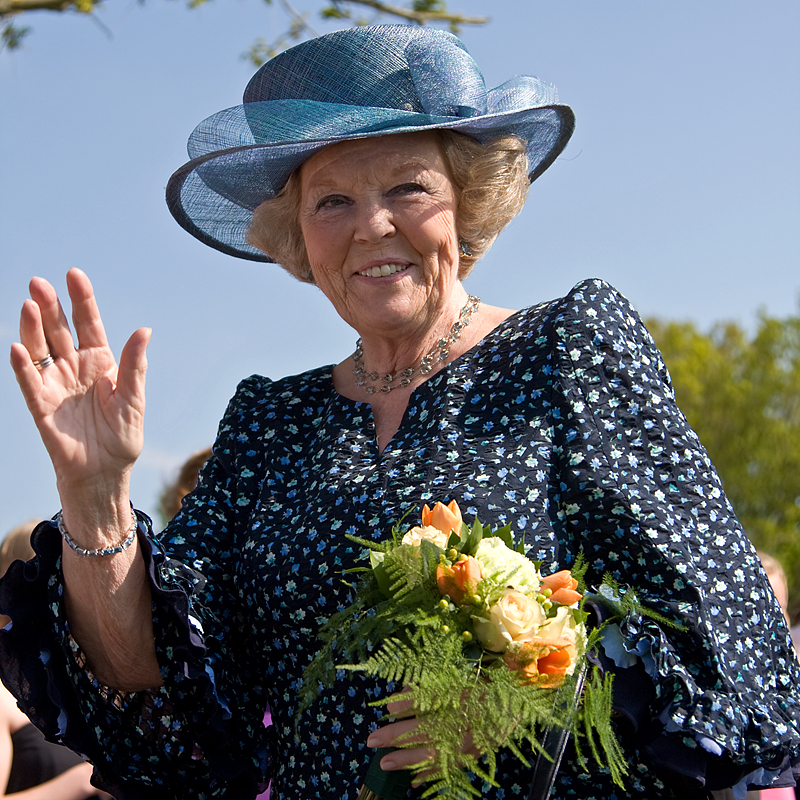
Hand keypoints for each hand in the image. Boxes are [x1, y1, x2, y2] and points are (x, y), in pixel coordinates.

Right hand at [10, 269, 149, 502]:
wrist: (105, 472)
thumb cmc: (122, 436)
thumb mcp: (133, 398)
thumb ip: (135, 365)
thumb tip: (144, 330)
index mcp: (99, 362)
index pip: (88, 323)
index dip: (81, 299)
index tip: (73, 274)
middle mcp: (74, 368)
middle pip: (58, 330)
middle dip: (49, 305)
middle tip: (39, 282)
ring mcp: (56, 385)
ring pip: (39, 350)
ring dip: (32, 328)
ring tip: (29, 305)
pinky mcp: (42, 407)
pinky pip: (29, 383)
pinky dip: (22, 366)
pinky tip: (18, 349)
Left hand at [366, 691, 479, 783]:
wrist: (512, 704)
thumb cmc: (478, 688)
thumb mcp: (455, 680)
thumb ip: (427, 688)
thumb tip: (400, 697)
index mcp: (465, 694)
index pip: (434, 698)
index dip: (411, 703)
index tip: (389, 707)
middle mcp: (469, 719)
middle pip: (430, 728)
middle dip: (399, 736)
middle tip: (373, 740)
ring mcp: (473, 740)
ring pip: (437, 753)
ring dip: (409, 760)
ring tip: (385, 763)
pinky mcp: (476, 754)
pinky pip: (450, 767)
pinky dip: (431, 774)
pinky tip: (413, 780)